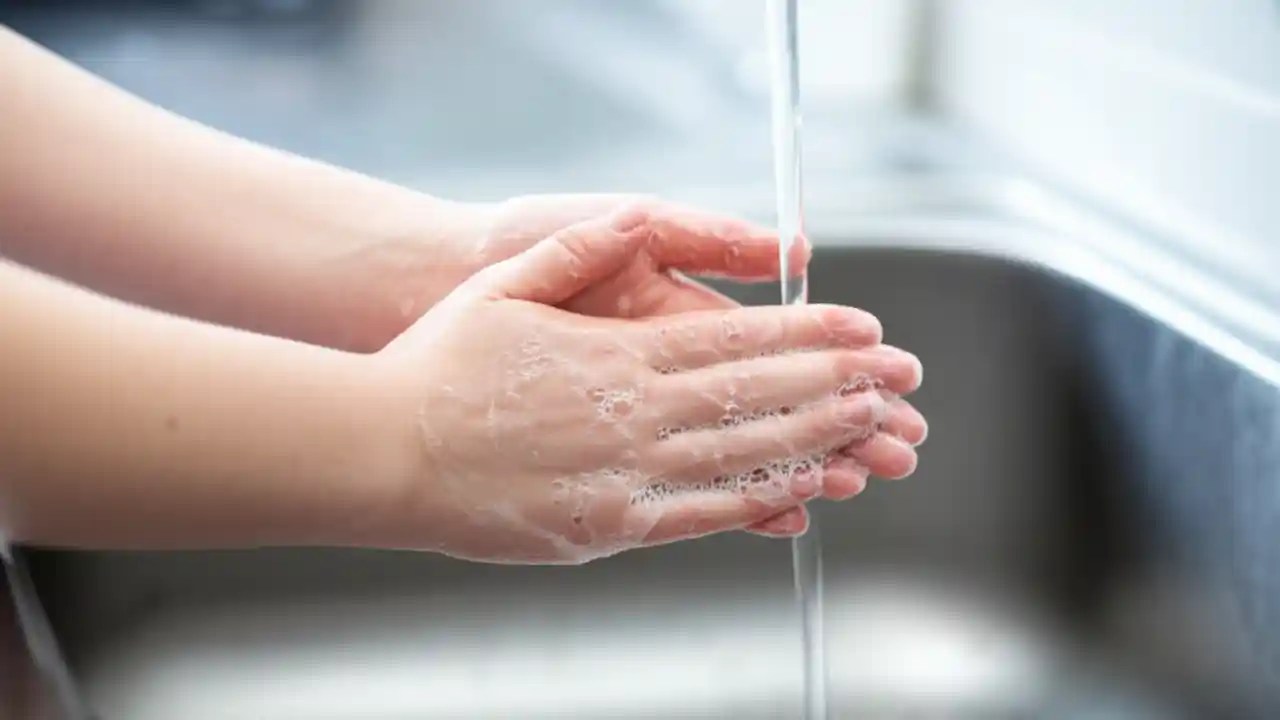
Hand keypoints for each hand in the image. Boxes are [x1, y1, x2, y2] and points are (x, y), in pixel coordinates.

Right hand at [367, 208, 920, 562]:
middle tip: (900, 377)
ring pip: (743, 454)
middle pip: (756, 396)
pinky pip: (701, 513)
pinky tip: (809, 492)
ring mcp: (624, 473)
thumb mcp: (505, 285)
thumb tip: (639, 219)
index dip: (806, 336)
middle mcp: (632, 412)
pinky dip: (761, 501)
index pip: (734, 342)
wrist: (382, 451)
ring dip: (818, 438)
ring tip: (876, 428)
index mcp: (615, 353)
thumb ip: (581, 252)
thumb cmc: (436, 366)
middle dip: (838, 383)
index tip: (861, 330)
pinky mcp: (607, 525)